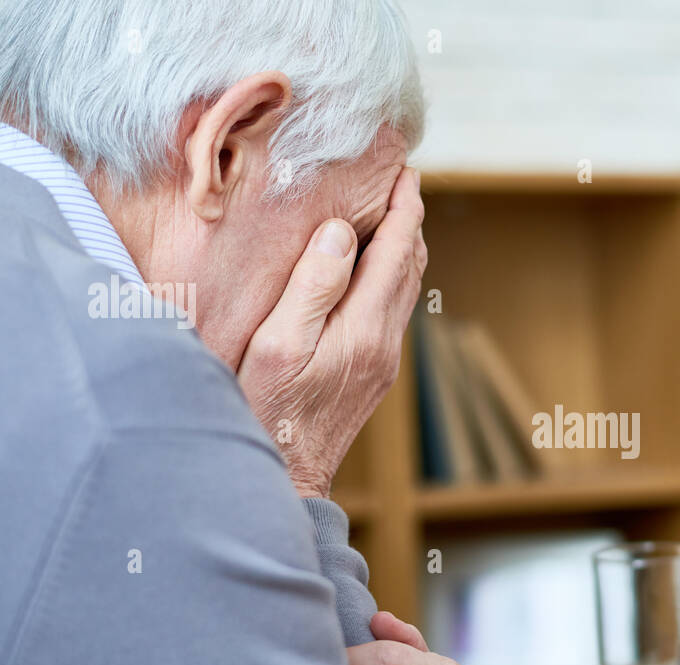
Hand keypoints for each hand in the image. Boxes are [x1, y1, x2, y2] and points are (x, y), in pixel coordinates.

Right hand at [237, 166, 425, 498]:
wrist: (286, 478)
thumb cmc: (267, 410)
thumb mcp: (277, 344)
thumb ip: (312, 286)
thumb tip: (340, 233)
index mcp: (364, 327)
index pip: (397, 250)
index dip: (403, 206)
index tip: (404, 170)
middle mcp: (384, 342)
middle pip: (411, 266)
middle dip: (409, 219)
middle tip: (400, 180)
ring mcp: (382, 360)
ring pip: (406, 289)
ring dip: (404, 247)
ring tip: (391, 212)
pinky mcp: (373, 373)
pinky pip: (392, 310)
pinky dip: (390, 275)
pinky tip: (370, 268)